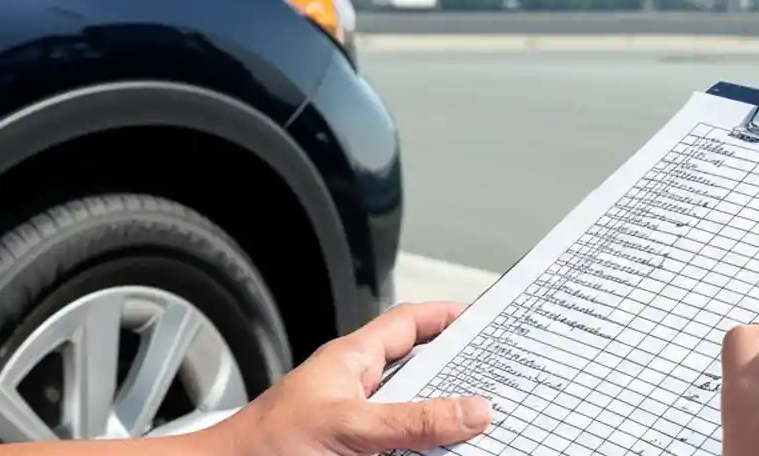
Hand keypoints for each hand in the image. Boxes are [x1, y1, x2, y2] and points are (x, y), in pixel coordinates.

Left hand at [206, 301, 490, 455]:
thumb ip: (412, 420)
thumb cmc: (261, 446)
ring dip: (440, 425)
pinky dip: (421, 450)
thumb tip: (471, 410)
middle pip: (419, 375)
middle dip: (456, 379)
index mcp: (352, 361)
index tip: (485, 320)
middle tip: (497, 385)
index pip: (409, 324)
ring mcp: (353, 425)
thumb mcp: (350, 427)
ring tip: (478, 430)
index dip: (447, 317)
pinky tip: (438, 455)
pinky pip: (397, 448)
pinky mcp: (350, 453)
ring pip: (411, 418)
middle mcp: (355, 390)